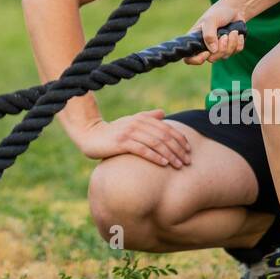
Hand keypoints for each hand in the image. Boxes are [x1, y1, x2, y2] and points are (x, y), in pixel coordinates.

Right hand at [74, 110, 192, 167]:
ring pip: (156, 143)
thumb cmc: (113, 131)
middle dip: (178, 149)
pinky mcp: (121, 142)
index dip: (180, 139)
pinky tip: (163, 164)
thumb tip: (163, 113)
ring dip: (170, 155)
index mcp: (142, 118)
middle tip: (188, 162)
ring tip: (179, 165)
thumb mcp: (130, 122)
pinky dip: (155, 156)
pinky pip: (142, 149)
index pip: (167, 128)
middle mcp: (137, 123)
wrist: (90, 135)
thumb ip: (147, 117)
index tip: (189, 151)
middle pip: (164, 136)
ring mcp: (129, 132)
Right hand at [187, 0, 246, 60]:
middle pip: (212, 59)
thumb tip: (212, 50)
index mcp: (196, 40)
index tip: (206, 52)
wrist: (235, 9)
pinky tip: (237, 33)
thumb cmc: (218, 12)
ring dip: (231, 43)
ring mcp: (218, 48)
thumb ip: (209, 34)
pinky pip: (236, 51)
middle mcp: (206, 47)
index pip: (189, 58)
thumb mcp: (211, 20)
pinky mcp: (230, 48)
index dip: (197, 59)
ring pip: (225, 56)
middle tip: (225, 36)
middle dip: (221, 48)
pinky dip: (239, 42)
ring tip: (232, 31)